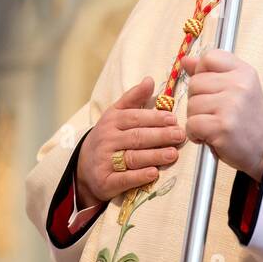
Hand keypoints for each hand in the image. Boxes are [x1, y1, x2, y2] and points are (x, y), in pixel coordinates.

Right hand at [76, 77, 185, 208]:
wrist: (83, 166)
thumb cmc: (108, 137)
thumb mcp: (116, 114)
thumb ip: (133, 97)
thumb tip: (149, 79)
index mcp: (111, 121)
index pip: (134, 118)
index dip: (154, 118)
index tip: (173, 119)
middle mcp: (107, 140)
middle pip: (136, 137)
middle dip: (159, 136)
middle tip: (179, 135)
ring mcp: (104, 161)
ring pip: (132, 157)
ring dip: (154, 156)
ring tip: (173, 153)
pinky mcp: (105, 182)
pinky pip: (123, 179)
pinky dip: (139, 176)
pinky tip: (154, 173)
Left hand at [180, 49, 262, 182]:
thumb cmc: (247, 118)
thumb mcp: (236, 88)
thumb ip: (211, 73)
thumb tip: (185, 60)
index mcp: (243, 71)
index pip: (209, 57)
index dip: (202, 73)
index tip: (211, 88)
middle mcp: (239, 85)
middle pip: (195, 83)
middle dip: (198, 100)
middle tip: (215, 112)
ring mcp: (231, 105)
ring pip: (191, 104)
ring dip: (197, 118)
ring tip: (214, 124)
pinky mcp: (222, 126)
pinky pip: (191, 124)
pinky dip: (195, 134)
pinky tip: (209, 136)